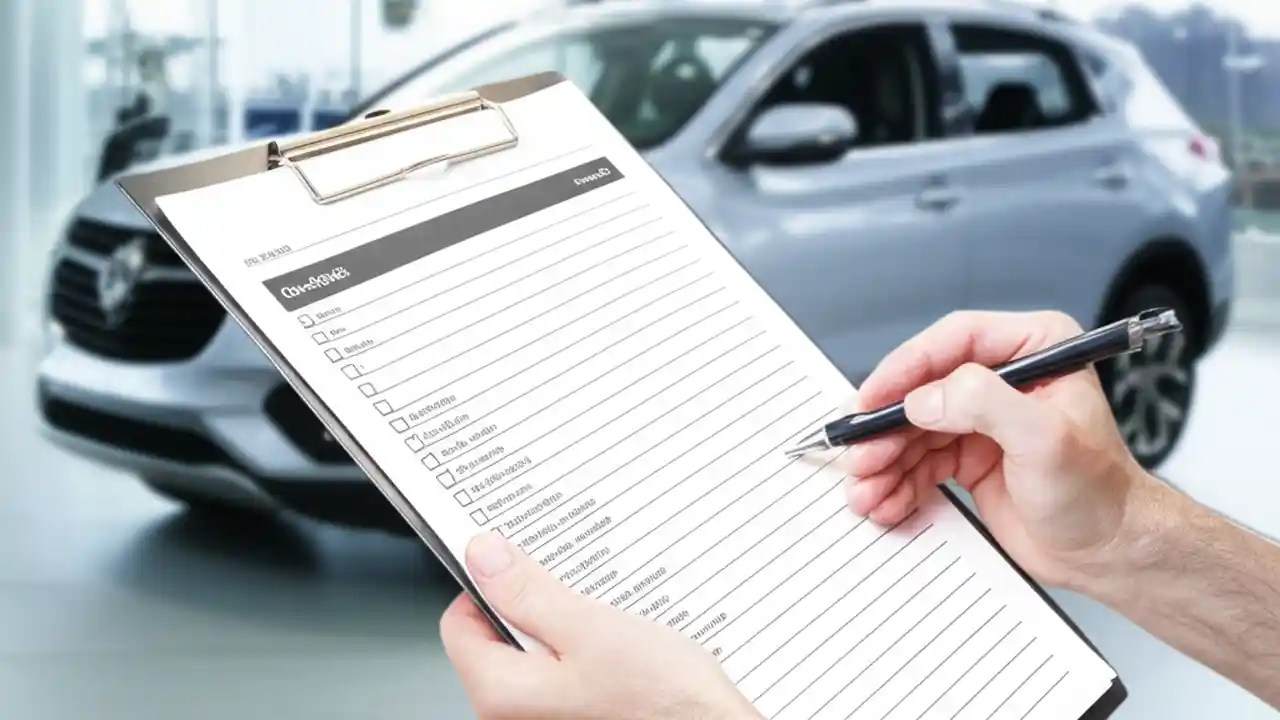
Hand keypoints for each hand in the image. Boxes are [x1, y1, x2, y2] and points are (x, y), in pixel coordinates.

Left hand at [440, 532, 760, 719]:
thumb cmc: (663, 702)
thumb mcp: (591, 628)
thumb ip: (527, 592)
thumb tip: (484, 556)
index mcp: (501, 693)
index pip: (459, 622)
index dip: (489, 584)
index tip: (522, 566)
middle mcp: (512, 715)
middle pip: (496, 638)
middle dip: (533, 606)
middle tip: (576, 595)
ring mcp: (545, 718)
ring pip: (533, 653)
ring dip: (564, 628)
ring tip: (606, 624)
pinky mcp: (573, 716)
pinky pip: (560, 673)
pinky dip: (582, 651)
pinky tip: (618, 646)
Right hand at [842, 310, 1156, 588]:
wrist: (1110, 552)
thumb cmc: (1100, 493)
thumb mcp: (1045, 439)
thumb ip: (984, 404)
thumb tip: (925, 397)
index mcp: (1035, 349)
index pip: (955, 341)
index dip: (906, 368)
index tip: (874, 397)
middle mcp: (1005, 378)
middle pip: (923, 388)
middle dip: (886, 428)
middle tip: (860, 455)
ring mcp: (983, 418)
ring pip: (913, 428)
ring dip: (884, 461)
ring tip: (866, 491)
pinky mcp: (969, 455)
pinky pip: (917, 461)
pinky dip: (896, 482)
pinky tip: (885, 501)